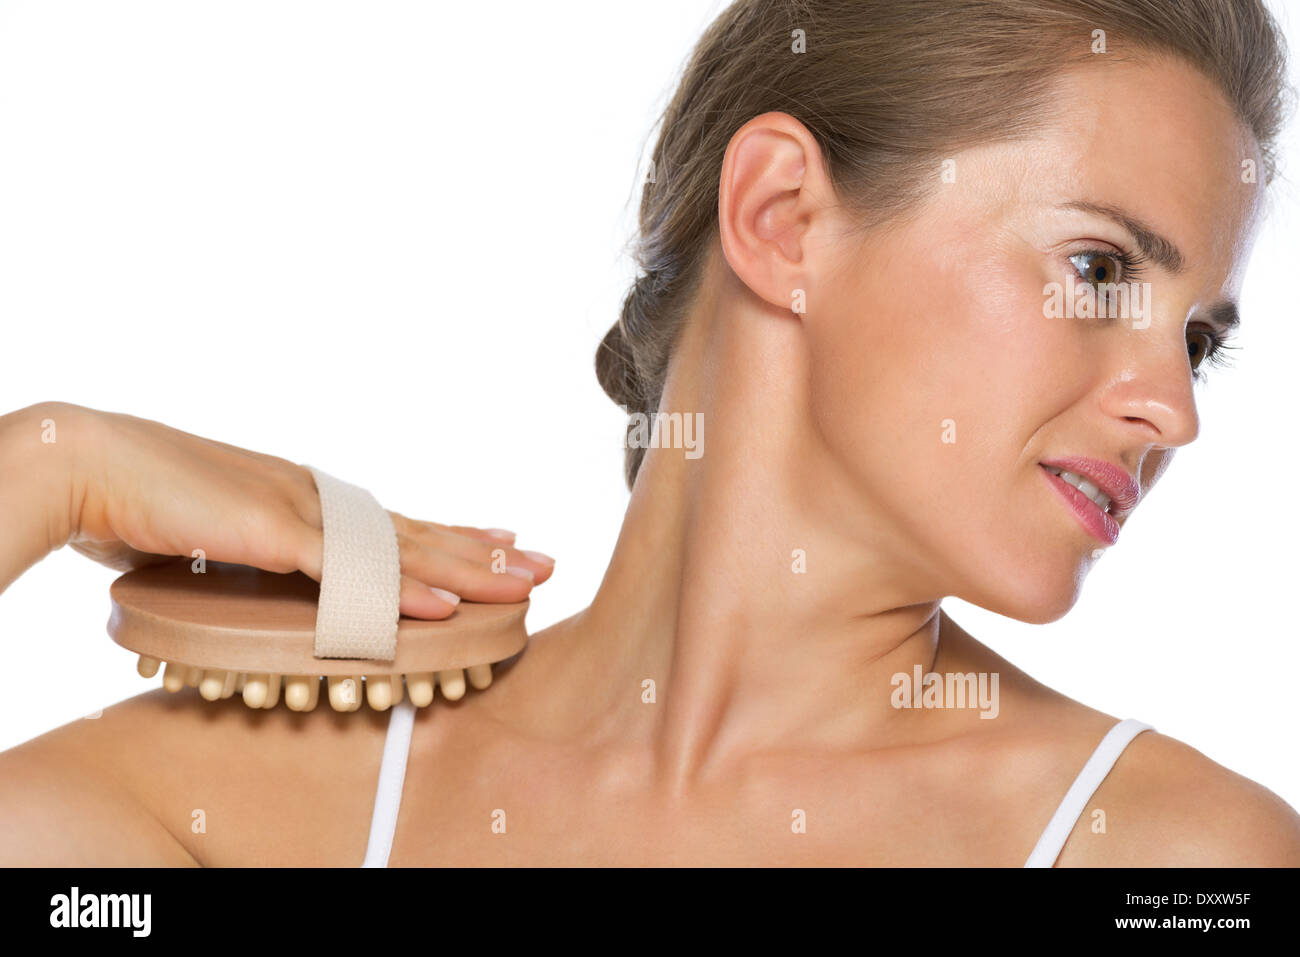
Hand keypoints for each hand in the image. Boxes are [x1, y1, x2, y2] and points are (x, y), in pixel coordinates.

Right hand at [21, 402, 554, 617]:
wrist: (92, 461)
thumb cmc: (149, 498)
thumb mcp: (222, 531)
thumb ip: (262, 552)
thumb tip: (287, 572)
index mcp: (310, 501)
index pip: (399, 523)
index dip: (455, 534)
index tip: (504, 540)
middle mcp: (319, 501)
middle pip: (419, 532)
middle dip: (486, 553)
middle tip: (543, 565)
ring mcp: (301, 512)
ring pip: (402, 548)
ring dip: (466, 569)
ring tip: (522, 583)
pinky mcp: (272, 531)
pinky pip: (350, 569)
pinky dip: (399, 589)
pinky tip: (443, 605)